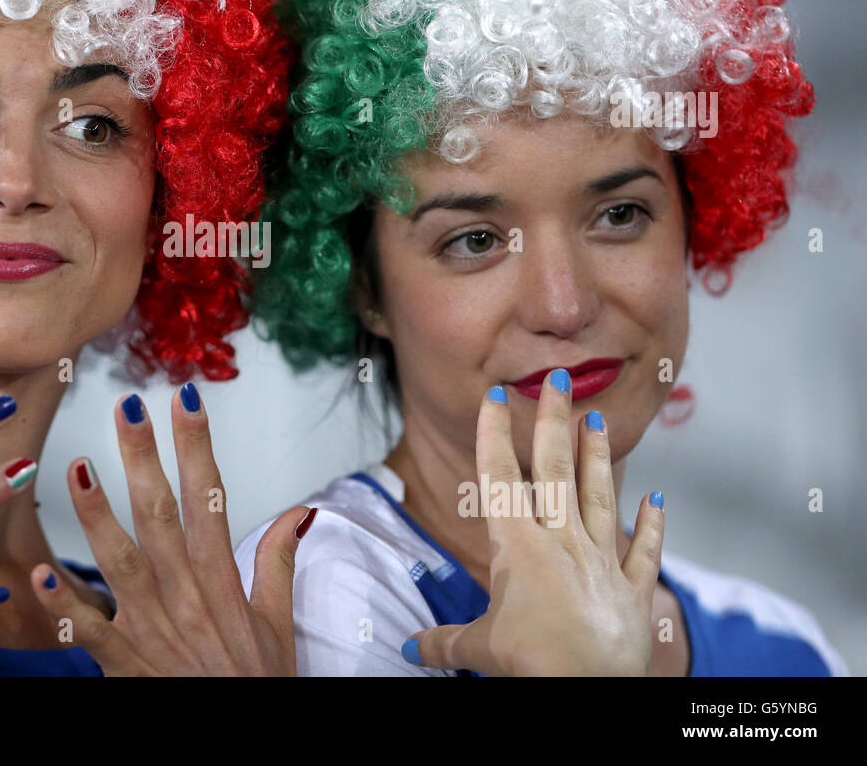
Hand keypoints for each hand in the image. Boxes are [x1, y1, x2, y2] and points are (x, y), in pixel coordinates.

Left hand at [30, 384, 309, 674]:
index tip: (187, 400)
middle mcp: (187, 596)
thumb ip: (279, 563)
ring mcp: (153, 628)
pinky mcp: (126, 663)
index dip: (197, 446)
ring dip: (98, 515)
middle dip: (144, 458)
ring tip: (78, 468)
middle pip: (162, 515)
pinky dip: (66, 606)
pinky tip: (41, 576)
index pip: (210, 497)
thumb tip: (298, 513)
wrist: (249, 744)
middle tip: (127, 408)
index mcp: (222, 581)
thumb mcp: (279, 625)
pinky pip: (91, 632)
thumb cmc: (257, 687)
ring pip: (122, 561)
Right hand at [404, 370, 663, 675]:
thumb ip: (443, 642)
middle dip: (555, 420)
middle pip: (555, 469)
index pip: (500, 477)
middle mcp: (560, 542)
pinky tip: (657, 498)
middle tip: (561, 378)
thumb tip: (410, 649)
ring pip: (600, 496)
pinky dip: (652, 524)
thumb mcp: (477, 649)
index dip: (496, 433)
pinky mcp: (632, 589)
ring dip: (598, 456)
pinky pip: (644, 549)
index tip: (498, 395)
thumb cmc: (530, 666)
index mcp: (516, 547)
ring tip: (599, 419)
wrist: (588, 690)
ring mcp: (601, 561)